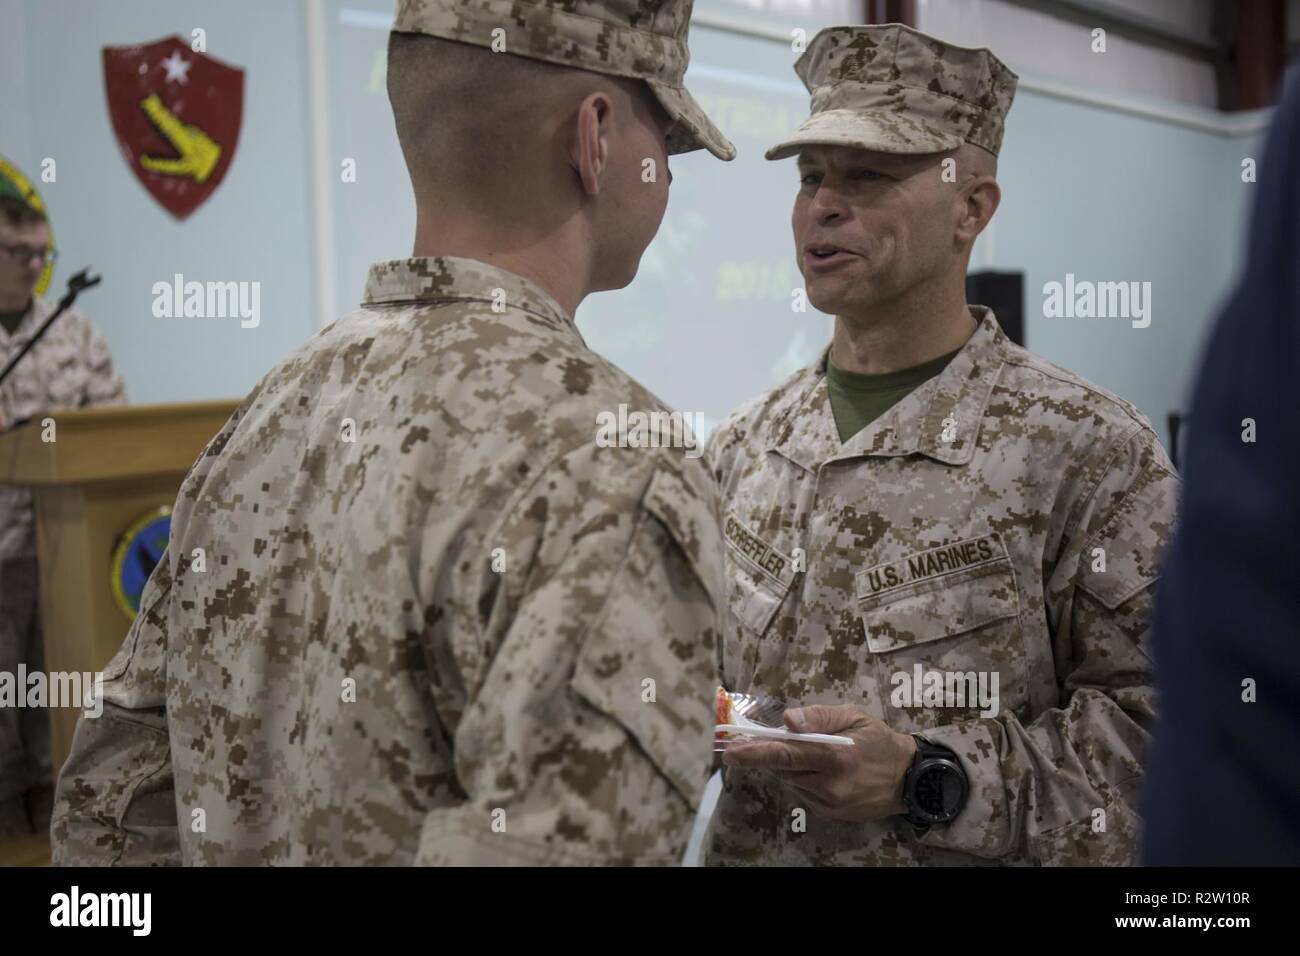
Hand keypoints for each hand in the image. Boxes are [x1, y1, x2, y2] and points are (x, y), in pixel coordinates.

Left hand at [721, 704, 917, 822]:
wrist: (908, 779)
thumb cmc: (879, 740)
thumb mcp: (855, 716)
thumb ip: (820, 716)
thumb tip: (789, 721)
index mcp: (836, 756)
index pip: (786, 754)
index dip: (754, 753)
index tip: (730, 751)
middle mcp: (830, 784)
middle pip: (782, 768)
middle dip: (766, 754)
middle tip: (754, 741)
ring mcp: (830, 803)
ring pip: (790, 781)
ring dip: (787, 765)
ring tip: (807, 752)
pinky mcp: (830, 814)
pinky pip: (802, 793)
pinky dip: (801, 778)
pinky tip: (817, 769)